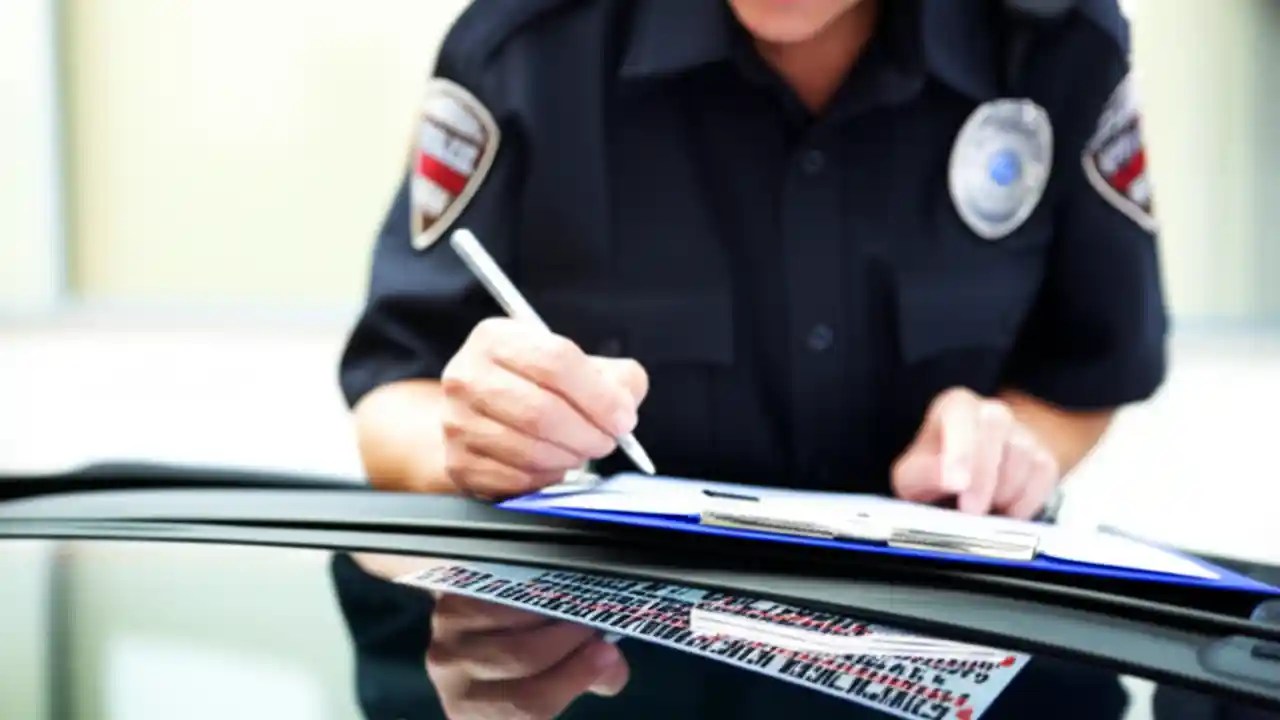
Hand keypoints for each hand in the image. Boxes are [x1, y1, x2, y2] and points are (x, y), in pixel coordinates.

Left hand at [427, 594, 629, 718]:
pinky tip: (545, 592)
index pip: (529, 704)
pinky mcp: (446, 610)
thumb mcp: (558, 683)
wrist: (476, 636)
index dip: (573, 676)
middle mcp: (459, 690)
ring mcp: (446, 646)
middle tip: (594, 622)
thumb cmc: (523, 667)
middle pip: (519, 657)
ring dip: (547, 611)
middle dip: (566, 637)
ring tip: (572, 606)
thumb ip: (590, 677)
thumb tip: (611, 663)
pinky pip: (494, 596)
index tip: (607, 654)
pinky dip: (525, 592)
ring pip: (506, 620)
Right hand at [440, 318, 648, 498]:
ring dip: (569, 458)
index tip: (623, 418)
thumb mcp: (573, 364)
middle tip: (607, 441)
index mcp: (496, 338)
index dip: (599, 396)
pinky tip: (553, 465)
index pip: (555, 362)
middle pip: (541, 412)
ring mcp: (456, 421)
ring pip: (530, 451)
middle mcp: (467, 376)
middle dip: (588, 434)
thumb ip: (612, 375)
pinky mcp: (458, 462)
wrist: (476, 413)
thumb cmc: (532, 385)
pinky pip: (516, 479)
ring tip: (581, 451)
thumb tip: (626, 400)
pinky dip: (546, 478)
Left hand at [892, 388, 1060, 518]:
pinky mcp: (1044, 458)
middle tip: (970, 511)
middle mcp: (991, 412)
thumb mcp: (912, 475)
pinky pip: (1043, 478)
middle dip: (983, 476)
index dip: (960, 451)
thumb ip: (923, 474)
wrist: (970, 477)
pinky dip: (1025, 502)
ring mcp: (1023, 433)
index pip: (960, 417)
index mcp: (955, 407)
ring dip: (1002, 492)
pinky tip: (1004, 512)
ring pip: (1024, 457)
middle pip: (997, 430)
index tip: (955, 485)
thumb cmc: (935, 472)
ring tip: (980, 509)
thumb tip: (947, 479)